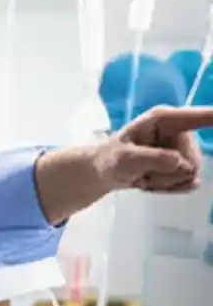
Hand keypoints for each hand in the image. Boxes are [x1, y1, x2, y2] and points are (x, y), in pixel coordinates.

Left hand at [97, 105, 212, 192]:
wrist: (106, 172)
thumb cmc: (111, 158)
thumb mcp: (124, 159)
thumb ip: (152, 159)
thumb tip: (181, 163)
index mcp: (165, 119)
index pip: (200, 117)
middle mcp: (180, 131)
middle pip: (191, 160)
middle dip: (165, 173)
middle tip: (140, 171)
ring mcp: (185, 148)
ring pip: (190, 174)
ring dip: (164, 182)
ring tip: (144, 175)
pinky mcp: (186, 165)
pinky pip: (189, 183)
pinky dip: (169, 188)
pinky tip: (153, 182)